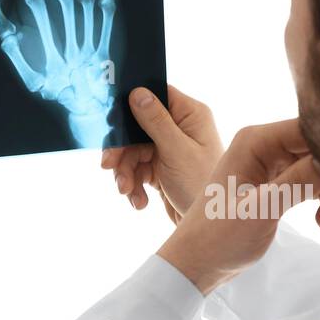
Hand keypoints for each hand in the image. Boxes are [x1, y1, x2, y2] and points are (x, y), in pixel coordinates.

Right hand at [100, 85, 223, 218]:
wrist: (210, 227)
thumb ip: (156, 122)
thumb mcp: (177, 152)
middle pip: (137, 126)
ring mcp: (170, 149)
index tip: (114, 123)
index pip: (156, 94)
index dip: (132, 105)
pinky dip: (134, 185)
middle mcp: (180, 128)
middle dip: (123, 150)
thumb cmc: (203, 187)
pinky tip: (139, 201)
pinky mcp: (162, 169)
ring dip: (125, 171)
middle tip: (108, 165)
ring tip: (126, 191)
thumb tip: (137, 92)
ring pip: (133, 150)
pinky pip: (137, 169)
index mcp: (190, 115)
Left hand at [157, 119, 319, 294]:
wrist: (197, 263)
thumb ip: (298, 182)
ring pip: (319, 166)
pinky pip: (310, 180)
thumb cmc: (219, 237)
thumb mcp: (261, 211)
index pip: (311, 130)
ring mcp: (269, 163)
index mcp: (255, 141)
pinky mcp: (274, 181)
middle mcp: (263, 145)